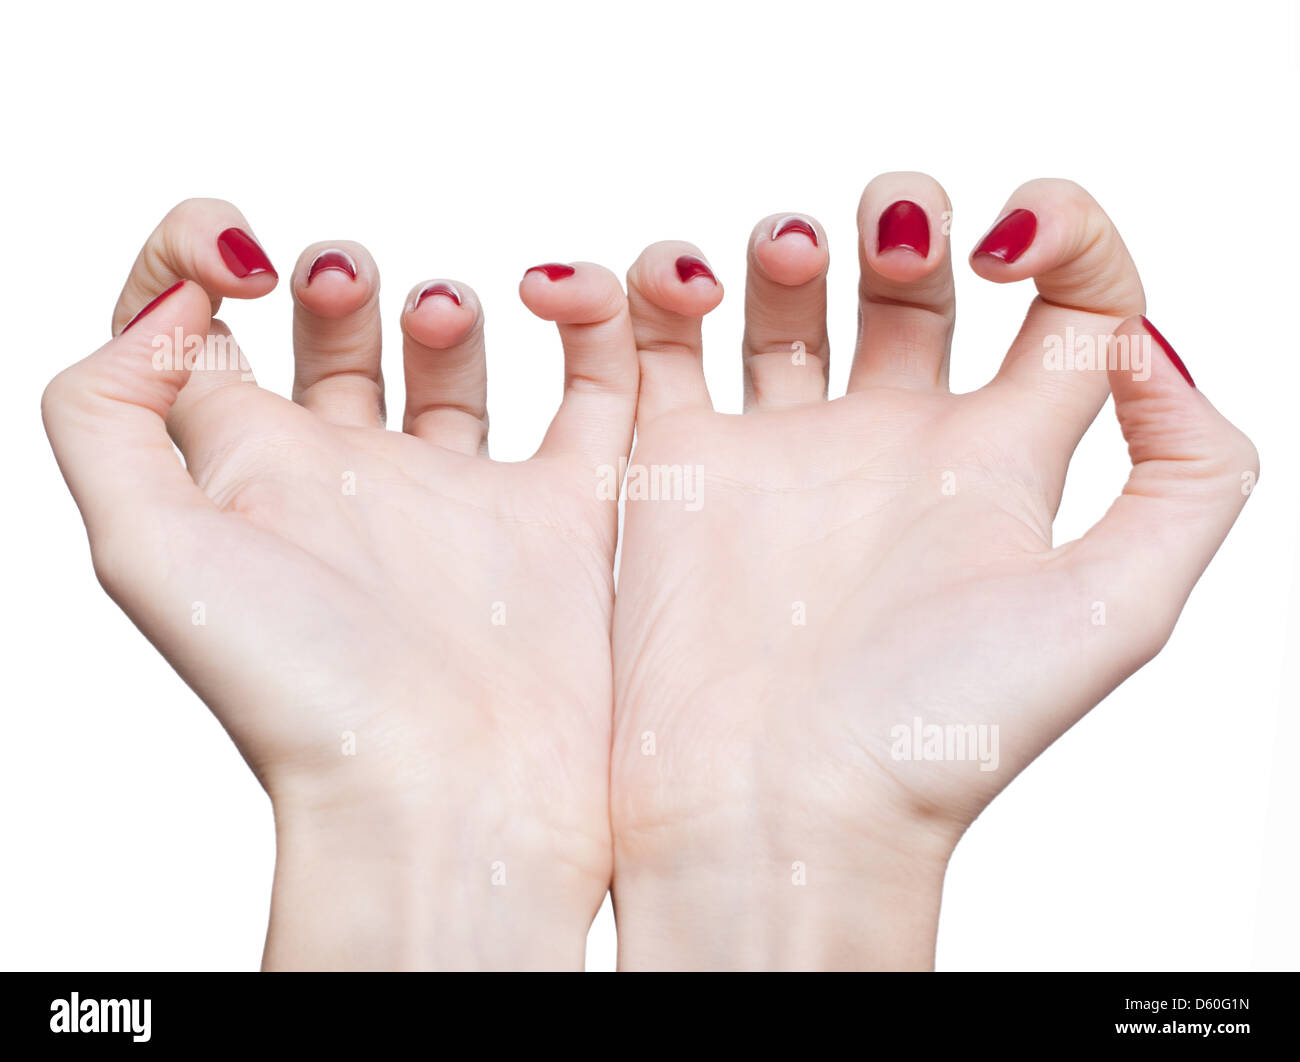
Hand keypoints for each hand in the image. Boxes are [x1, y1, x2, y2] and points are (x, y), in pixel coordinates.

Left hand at [43, 200, 638, 968]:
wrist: (454, 796)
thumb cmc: (305, 693)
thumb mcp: (148, 551)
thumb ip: (108, 413)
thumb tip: (164, 313)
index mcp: (254, 480)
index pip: (201, 341)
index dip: (194, 262)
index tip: (239, 250)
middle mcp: (355, 484)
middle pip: (332, 347)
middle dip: (335, 282)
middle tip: (342, 278)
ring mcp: (464, 499)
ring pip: (453, 369)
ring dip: (443, 306)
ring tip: (436, 309)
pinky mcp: (567, 516)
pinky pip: (595, 399)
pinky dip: (598, 332)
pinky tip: (568, 298)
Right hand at [609, 176, 1257, 968]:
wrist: (772, 806)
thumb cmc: (932, 733)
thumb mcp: (1115, 615)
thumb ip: (1183, 476)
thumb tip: (1143, 347)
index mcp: (995, 461)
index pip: (1058, 306)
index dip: (1063, 232)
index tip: (1013, 234)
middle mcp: (891, 443)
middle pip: (911, 280)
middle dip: (907, 218)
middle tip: (898, 244)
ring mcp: (779, 448)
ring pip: (784, 293)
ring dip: (786, 237)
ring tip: (786, 259)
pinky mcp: (677, 461)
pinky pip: (655, 340)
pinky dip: (646, 286)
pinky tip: (670, 290)